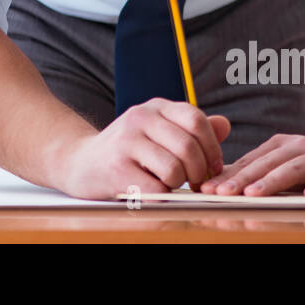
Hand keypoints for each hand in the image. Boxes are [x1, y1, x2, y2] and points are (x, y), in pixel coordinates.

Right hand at [53, 98, 230, 199]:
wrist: (79, 162)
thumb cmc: (127, 150)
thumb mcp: (157, 132)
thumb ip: (190, 130)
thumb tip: (224, 125)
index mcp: (155, 107)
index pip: (196, 120)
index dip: (212, 147)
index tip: (213, 168)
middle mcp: (140, 117)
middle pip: (189, 146)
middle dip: (200, 172)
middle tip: (196, 184)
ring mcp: (126, 141)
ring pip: (174, 169)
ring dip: (179, 185)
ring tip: (169, 185)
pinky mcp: (117, 167)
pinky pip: (156, 188)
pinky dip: (161, 197)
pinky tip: (152, 192)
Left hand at [199, 133, 304, 199]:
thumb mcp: (286, 167)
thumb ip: (258, 173)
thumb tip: (219, 185)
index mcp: (280, 146)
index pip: (251, 162)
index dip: (229, 175)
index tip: (208, 189)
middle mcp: (300, 147)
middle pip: (267, 164)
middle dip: (243, 179)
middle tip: (223, 193)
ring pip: (295, 169)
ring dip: (273, 181)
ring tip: (254, 194)